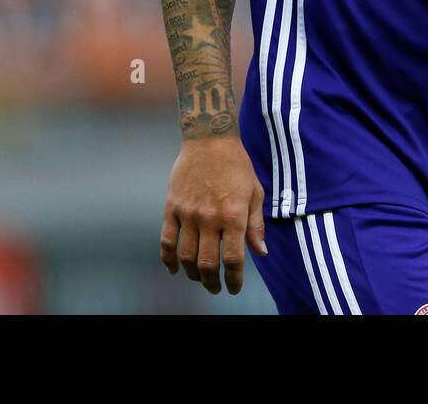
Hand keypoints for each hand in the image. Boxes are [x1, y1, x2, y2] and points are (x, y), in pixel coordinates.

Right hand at [160, 137, 266, 294]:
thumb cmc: (237, 165)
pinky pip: (167, 240)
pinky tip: (174, 269)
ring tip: (199, 278)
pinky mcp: (172, 207)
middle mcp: (210, 218)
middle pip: (207, 263)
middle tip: (215, 288)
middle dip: (212, 282)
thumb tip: (260, 252)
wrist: (209, 139)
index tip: (233, 288)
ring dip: (192, 274)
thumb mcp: (255, 192)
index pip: (234, 259)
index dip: (234, 279)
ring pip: (186, 256)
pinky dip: (168, 259)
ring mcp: (189, 214)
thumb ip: (256, 224)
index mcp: (234, 215)